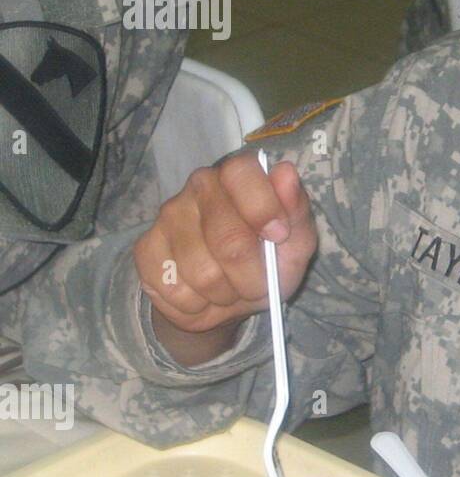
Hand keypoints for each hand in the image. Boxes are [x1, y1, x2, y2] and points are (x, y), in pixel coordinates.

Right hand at [134, 153, 316, 342]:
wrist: (228, 298)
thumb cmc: (268, 262)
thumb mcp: (296, 241)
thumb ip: (296, 210)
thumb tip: (286, 172)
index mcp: (239, 175)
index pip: (241, 173)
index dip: (263, 209)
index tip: (278, 236)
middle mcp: (200, 186)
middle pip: (227, 237)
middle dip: (252, 275)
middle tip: (259, 284)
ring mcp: (168, 216)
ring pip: (202, 272)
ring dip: (225, 294)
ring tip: (232, 289)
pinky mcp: (146, 248)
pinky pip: (173, 289)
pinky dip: (196, 304)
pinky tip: (203, 295)